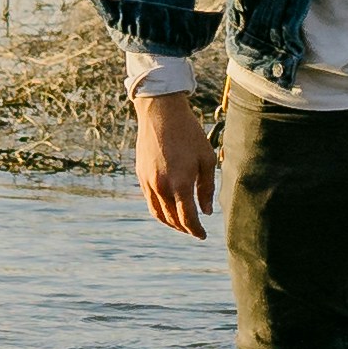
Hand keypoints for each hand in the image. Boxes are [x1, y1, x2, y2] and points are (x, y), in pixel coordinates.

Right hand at [136, 88, 214, 235]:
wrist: (161, 113)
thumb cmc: (188, 133)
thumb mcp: (206, 158)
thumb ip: (206, 187)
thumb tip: (206, 211)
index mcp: (180, 184)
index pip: (188, 218)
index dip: (196, 230)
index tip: (203, 235)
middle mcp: (162, 187)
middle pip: (173, 219)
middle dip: (185, 228)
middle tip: (195, 230)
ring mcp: (148, 182)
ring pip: (159, 213)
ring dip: (171, 223)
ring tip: (181, 225)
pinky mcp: (141, 175)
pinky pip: (149, 202)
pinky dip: (160, 211)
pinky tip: (169, 209)